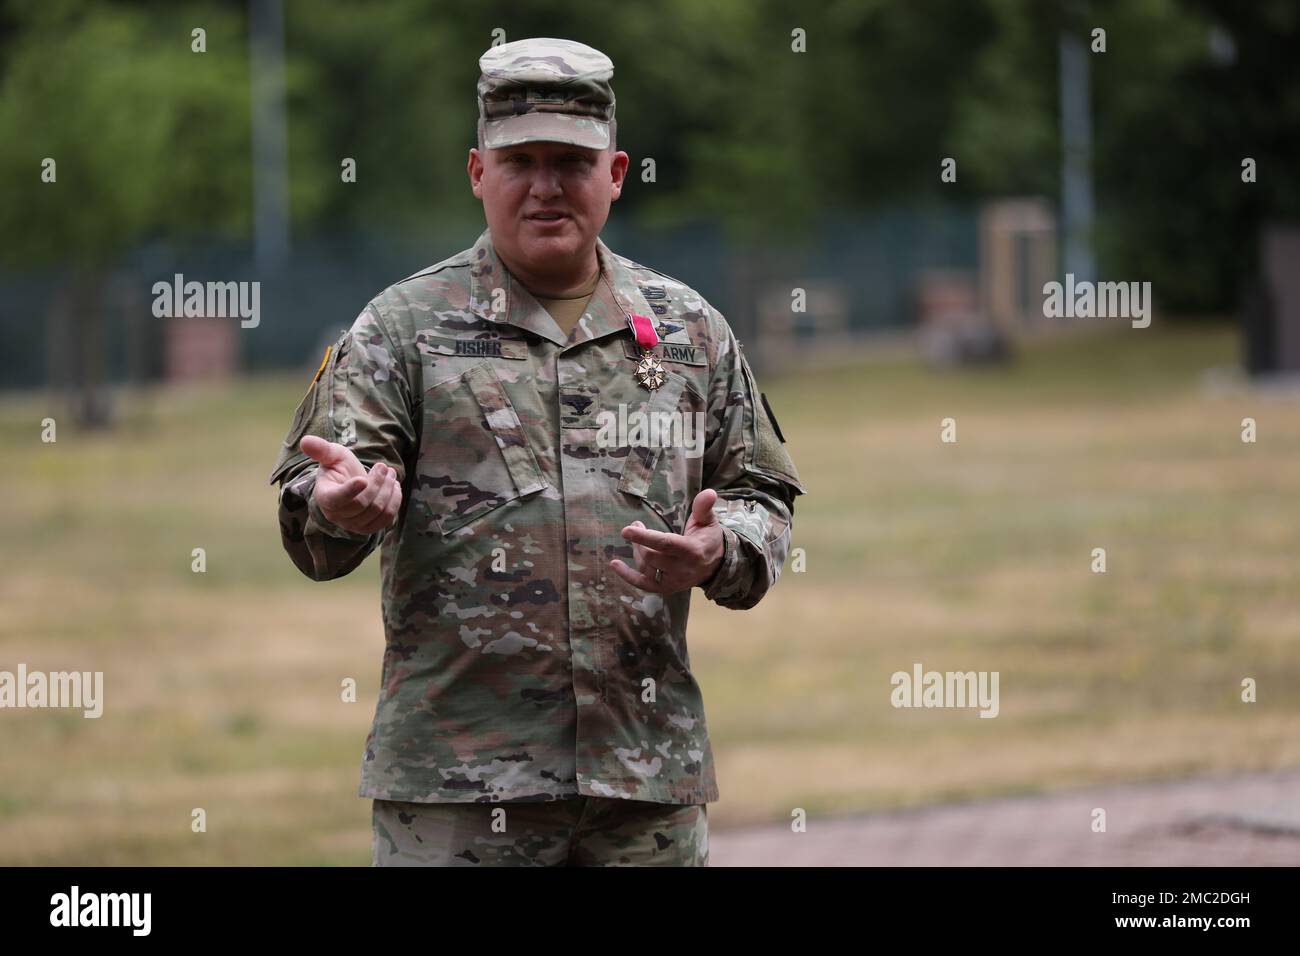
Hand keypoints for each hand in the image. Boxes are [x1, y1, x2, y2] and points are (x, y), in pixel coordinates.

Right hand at [301, 435, 401, 533]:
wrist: (350, 483)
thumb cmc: (339, 468)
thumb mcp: (332, 455)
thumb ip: (321, 449)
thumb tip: (305, 441)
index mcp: (325, 497)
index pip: (337, 499)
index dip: (350, 491)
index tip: (363, 478)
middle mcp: (337, 515)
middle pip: (363, 504)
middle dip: (377, 483)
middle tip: (383, 467)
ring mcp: (353, 525)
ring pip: (377, 511)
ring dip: (388, 489)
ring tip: (390, 474)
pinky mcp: (369, 528)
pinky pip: (386, 519)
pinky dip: (395, 501)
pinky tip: (394, 487)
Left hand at [610, 489, 724, 593]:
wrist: (716, 566)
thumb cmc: (708, 538)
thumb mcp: (708, 521)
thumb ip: (704, 507)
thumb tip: (709, 491)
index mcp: (692, 550)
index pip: (665, 544)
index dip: (644, 537)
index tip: (626, 529)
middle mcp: (682, 569)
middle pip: (650, 556)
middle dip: (639, 540)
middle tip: (636, 524)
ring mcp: (674, 581)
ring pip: (645, 568)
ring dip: (636, 551)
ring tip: (636, 538)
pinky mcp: (666, 588)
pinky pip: (644, 585)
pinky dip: (628, 576)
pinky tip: (615, 564)